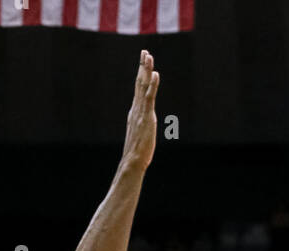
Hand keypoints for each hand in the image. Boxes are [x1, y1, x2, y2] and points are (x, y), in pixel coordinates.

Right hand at [121, 50, 159, 171]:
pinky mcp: (146, 116)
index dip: (141, 75)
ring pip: (143, 86)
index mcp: (135, 112)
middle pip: (139, 83)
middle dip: (142, 67)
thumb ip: (140, 127)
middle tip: (145, 52)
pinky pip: (150, 97)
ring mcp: (141, 112)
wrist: (133, 161)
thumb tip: (140, 126)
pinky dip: (153, 84)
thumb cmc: (137, 152)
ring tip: (148, 56)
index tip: (143, 63)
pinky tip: (155, 74)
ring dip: (146, 70)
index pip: (139, 89)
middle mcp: (136, 108)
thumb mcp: (139, 135)